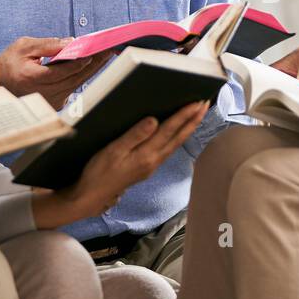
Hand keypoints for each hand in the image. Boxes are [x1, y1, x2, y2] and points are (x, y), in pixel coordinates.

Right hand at [0, 36, 112, 109]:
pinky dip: (85, 74)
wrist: (1, 82)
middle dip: (93, 63)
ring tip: (107, 53)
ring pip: (77, 83)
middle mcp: (42, 93)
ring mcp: (50, 100)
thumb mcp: (24, 46)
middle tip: (109, 49)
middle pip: (74, 78)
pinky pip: (74, 87)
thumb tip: (70, 42)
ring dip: (93, 68)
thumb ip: (47, 44)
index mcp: (31, 78)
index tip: (93, 52)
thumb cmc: (12, 62)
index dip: (78, 62)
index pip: (60, 72)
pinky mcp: (56, 103)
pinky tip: (95, 62)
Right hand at [43, 101, 209, 224]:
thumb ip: (135, 135)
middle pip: (177, 137)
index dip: (183, 115)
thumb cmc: (99, 171)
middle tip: (206, 104)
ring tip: (197, 115)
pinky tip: (179, 133)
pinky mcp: (147, 168)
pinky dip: (177, 137)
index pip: (169, 130)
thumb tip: (154, 120)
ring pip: (175, 144)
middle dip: (193, 120)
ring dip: (188, 128)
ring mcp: (152, 165)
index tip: (197, 102)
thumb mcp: (113, 151)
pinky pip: (168, 149)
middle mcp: (153, 160)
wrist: (92, 196)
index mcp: (146, 154)